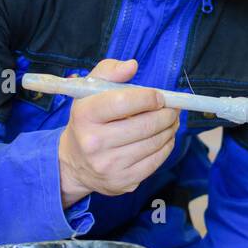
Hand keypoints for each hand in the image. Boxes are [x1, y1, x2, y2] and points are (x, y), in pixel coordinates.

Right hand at [57, 59, 177, 206]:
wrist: (74, 163)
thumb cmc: (88, 119)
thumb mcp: (90, 91)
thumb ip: (110, 71)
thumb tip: (132, 66)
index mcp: (84, 115)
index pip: (122, 102)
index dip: (148, 97)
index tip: (159, 96)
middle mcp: (94, 143)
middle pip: (144, 125)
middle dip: (166, 114)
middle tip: (173, 108)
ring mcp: (108, 165)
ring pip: (154, 143)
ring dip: (169, 129)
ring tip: (171, 120)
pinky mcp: (122, 182)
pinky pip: (155, 162)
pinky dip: (166, 147)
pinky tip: (165, 138)